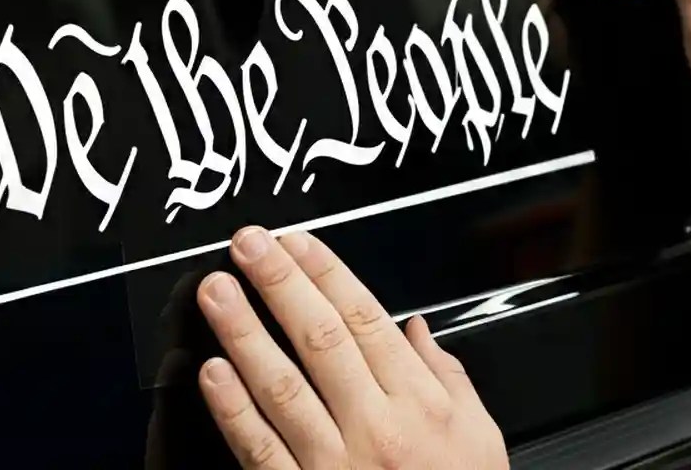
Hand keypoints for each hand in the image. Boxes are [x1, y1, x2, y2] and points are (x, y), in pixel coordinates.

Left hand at [196, 226, 508, 468]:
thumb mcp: (479, 439)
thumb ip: (447, 376)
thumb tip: (417, 328)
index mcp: (419, 404)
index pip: (365, 319)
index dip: (326, 273)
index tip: (296, 242)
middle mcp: (376, 428)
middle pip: (320, 339)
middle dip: (279, 284)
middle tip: (247, 244)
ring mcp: (335, 464)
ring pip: (282, 385)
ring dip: (244, 333)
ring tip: (218, 291)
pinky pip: (261, 449)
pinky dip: (233, 409)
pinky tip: (211, 373)